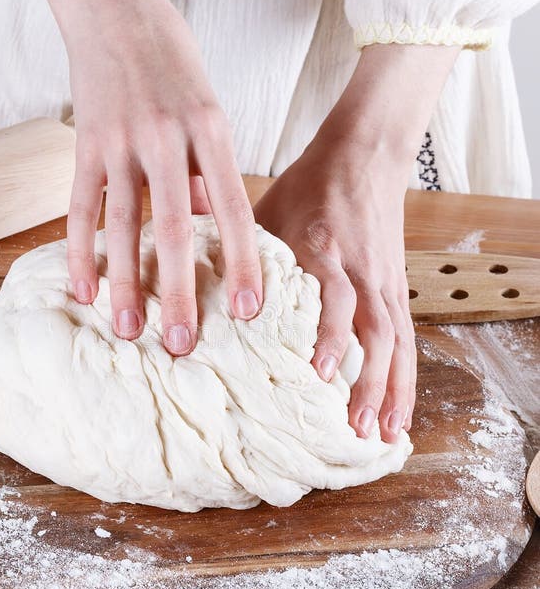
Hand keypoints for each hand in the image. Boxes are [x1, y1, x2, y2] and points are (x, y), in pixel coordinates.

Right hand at [0, 0, 261, 355]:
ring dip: (126, 285)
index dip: (243, 262)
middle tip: (183, 345)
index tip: (249, 311)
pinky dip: (81, 252)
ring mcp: (120, 143)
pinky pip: (81, 208)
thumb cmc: (172, 59)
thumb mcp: (208, 106)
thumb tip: (207, 225)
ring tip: (129, 332)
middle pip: (176, 230)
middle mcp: (166, 140)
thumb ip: (209, 168)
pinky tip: (83, 292)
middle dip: (180, 291)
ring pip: (123, 228)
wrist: (112, 6)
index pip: (233, 209)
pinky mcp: (84, 145)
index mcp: (210, 131)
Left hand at [255, 44, 458, 442]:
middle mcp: (359, 268)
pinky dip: (406, 377)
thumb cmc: (309, 184)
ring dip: (392, 388)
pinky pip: (407, 338)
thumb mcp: (268, 207)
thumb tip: (182, 274)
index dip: (329, 331)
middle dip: (368, 379)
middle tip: (351, 425)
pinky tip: (399, 413)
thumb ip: (237, 244)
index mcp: (323, 246)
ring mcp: (384, 281)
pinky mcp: (396, 288)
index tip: (315, 371)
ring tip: (382, 435)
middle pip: (376, 329)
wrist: (367, 153)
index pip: (334, 292)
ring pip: (397, 341)